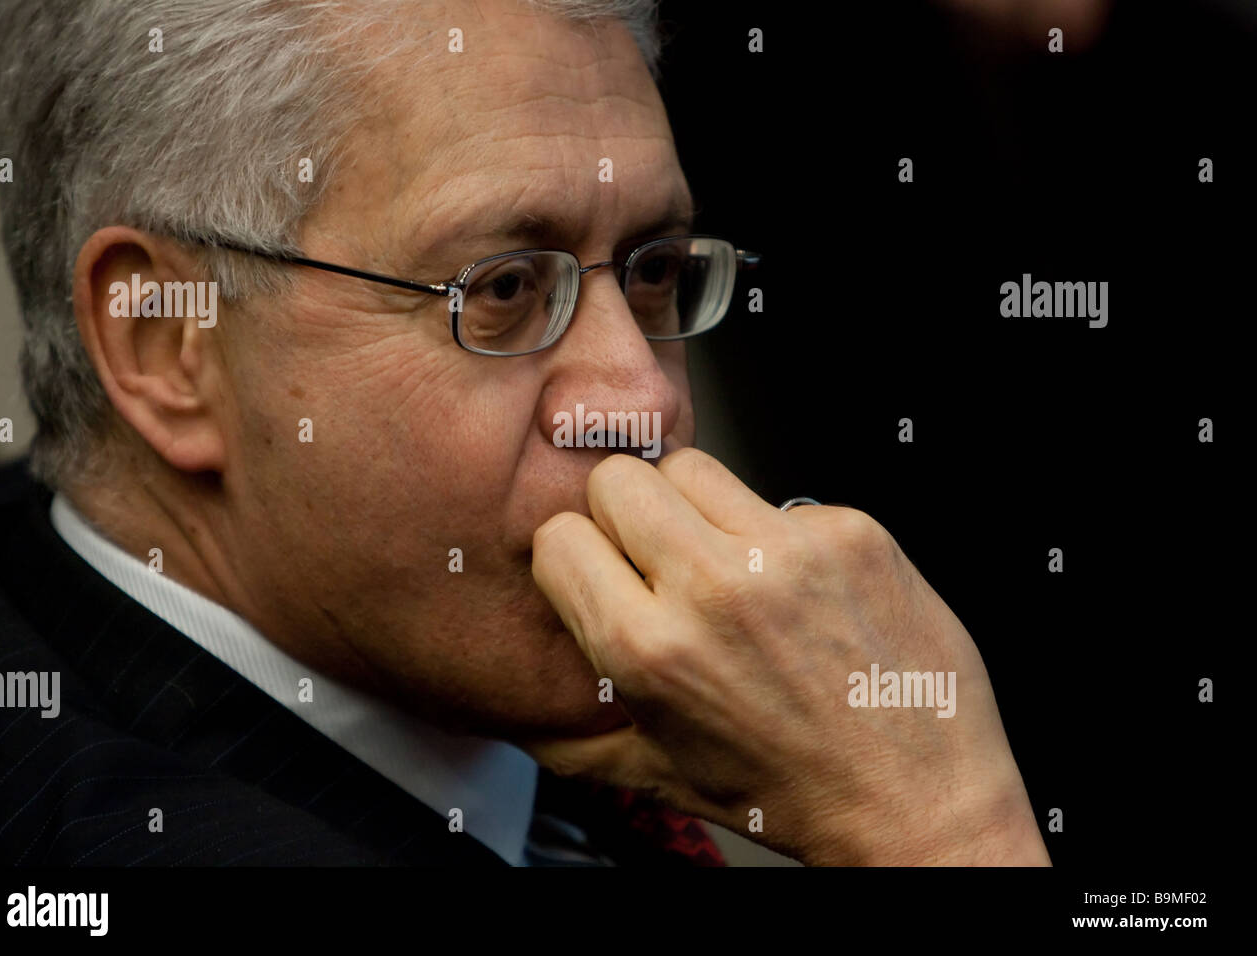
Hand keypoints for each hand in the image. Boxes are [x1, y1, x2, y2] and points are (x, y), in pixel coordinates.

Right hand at [522, 448, 1049, 864]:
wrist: (918, 802)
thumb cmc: (794, 794)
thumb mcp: (657, 772)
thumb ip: (568, 731)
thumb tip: (515, 698)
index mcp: (649, 652)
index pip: (559, 537)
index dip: (576, 556)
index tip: (599, 570)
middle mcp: (713, 590)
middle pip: (618, 478)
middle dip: (627, 514)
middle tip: (660, 556)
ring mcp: (786, 551)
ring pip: (693, 465)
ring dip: (696, 507)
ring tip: (726, 563)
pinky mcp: (849, 531)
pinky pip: (776, 496)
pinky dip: (776, 533)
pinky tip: (798, 586)